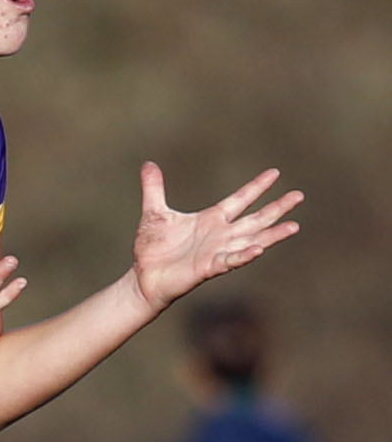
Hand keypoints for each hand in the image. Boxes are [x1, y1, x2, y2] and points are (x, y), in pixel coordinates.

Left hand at [130, 163, 299, 310]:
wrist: (143, 277)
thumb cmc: (152, 249)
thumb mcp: (154, 213)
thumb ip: (154, 188)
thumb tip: (148, 164)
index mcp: (211, 219)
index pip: (240, 199)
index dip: (257, 186)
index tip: (275, 173)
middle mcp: (220, 235)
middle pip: (255, 219)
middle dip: (277, 208)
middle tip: (299, 195)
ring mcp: (217, 252)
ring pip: (252, 240)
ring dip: (272, 234)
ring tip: (294, 226)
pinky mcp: (208, 268)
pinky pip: (230, 260)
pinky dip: (244, 255)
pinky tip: (259, 248)